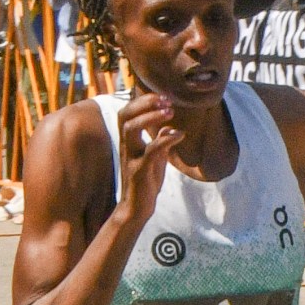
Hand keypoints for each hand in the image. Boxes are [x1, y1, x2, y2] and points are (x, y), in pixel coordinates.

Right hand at [116, 93, 182, 225]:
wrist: (138, 207)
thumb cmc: (145, 181)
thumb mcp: (155, 158)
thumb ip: (160, 142)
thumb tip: (169, 127)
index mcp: (129, 141)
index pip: (128, 112)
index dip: (143, 101)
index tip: (163, 97)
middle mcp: (126, 145)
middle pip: (124, 114)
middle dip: (143, 103)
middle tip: (165, 100)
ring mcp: (131, 157)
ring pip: (130, 128)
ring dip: (150, 117)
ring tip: (169, 112)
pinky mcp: (139, 171)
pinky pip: (150, 151)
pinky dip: (165, 140)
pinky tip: (180, 135)